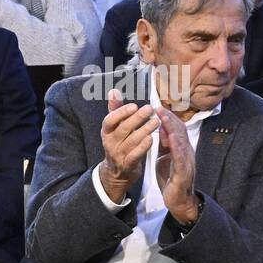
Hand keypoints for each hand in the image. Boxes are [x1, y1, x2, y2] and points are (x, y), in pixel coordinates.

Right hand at [99, 87, 158, 202]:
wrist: (118, 172)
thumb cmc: (119, 144)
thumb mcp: (114, 128)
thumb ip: (115, 110)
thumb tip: (113, 91)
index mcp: (106, 132)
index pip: (110, 120)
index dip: (121, 112)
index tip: (134, 105)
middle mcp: (110, 142)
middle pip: (123, 129)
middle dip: (137, 118)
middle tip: (150, 109)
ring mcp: (118, 154)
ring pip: (131, 141)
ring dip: (144, 130)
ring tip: (156, 121)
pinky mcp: (127, 165)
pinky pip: (135, 155)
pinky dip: (143, 146)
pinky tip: (152, 138)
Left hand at [155, 106, 198, 223]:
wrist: (179, 201)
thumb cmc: (172, 180)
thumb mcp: (165, 158)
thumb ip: (165, 145)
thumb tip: (162, 129)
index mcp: (181, 150)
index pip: (176, 129)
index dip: (168, 118)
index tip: (158, 108)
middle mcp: (186, 153)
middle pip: (180, 131)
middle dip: (169, 118)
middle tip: (159, 107)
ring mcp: (186, 162)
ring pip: (181, 141)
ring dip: (172, 128)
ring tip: (163, 117)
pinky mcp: (183, 172)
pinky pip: (180, 157)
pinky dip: (176, 146)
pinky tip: (170, 138)